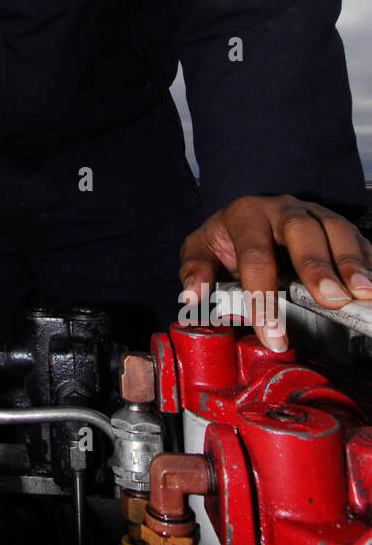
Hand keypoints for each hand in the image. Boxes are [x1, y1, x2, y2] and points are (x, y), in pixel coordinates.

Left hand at [179, 194, 371, 351]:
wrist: (245, 217)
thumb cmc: (225, 239)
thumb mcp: (201, 250)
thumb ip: (195, 271)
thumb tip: (191, 296)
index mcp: (246, 215)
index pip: (255, 256)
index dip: (264, 297)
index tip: (273, 335)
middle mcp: (282, 209)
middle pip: (301, 231)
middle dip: (316, 266)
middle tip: (331, 299)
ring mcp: (313, 213)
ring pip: (335, 229)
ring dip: (350, 262)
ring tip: (362, 292)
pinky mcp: (335, 224)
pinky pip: (356, 238)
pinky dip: (367, 261)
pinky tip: (371, 285)